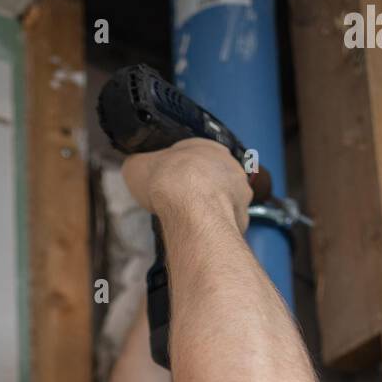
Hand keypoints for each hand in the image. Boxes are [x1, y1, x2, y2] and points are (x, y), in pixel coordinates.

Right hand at [121, 138, 250, 234]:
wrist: (189, 204)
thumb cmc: (166, 179)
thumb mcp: (137, 166)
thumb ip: (140, 167)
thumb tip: (137, 170)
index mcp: (207, 146)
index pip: (198, 157)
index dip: (184, 172)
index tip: (173, 186)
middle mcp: (229, 164)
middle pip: (215, 179)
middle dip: (202, 191)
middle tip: (184, 206)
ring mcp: (240, 190)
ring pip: (226, 201)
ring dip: (213, 210)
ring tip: (194, 224)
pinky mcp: (244, 216)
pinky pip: (230, 223)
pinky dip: (219, 229)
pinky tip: (204, 235)